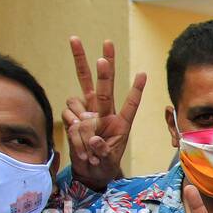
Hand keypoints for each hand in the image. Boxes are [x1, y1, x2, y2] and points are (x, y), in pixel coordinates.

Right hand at [63, 37, 144, 191]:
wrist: (90, 171)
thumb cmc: (104, 163)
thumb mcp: (108, 160)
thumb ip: (102, 149)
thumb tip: (93, 137)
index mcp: (120, 122)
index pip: (130, 104)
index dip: (136, 90)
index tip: (143, 74)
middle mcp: (104, 112)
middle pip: (103, 84)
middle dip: (105, 63)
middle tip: (108, 41)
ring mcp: (87, 113)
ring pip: (77, 100)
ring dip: (80, 122)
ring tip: (88, 147)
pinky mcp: (73, 118)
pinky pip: (69, 117)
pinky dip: (73, 132)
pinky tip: (80, 146)